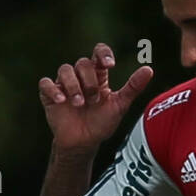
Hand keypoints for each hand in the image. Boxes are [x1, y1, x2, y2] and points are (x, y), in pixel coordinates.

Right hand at [38, 44, 152, 152]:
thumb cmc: (102, 123)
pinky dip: (53, 90)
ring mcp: (63, 84)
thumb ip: (133, 87)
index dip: (103, 54)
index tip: (109, 65)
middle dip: (89, 81)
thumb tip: (149, 69)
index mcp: (98, 75)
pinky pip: (46, 83)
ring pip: (65, 70)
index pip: (98, 53)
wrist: (84, 143)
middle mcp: (80, 76)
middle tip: (94, 100)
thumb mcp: (120, 105)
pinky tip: (62, 101)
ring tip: (79, 104)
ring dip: (73, 86)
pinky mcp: (49, 94)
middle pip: (82, 63)